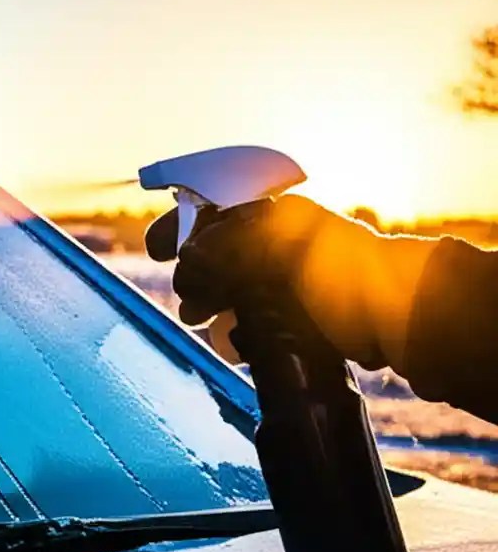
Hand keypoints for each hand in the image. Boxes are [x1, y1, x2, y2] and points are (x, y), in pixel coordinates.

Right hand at [144, 195, 431, 370]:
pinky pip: (253, 318)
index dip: (180, 225)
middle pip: (216, 253)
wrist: (398, 318)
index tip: (153, 249)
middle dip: (193, 276)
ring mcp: (289, 279)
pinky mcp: (300, 315)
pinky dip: (238, 330)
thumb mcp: (277, 247)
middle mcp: (279, 242)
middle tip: (188, 303)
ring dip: (211, 306)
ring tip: (203, 323)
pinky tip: (237, 343)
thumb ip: (225, 247)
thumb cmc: (341, 273)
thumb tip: (187, 261)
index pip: (213, 209)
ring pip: (231, 289)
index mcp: (275, 214)